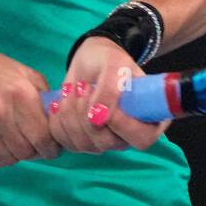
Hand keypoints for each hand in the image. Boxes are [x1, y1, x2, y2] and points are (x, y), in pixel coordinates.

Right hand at [0, 39, 61, 166]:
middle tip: (29, 145)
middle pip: (26, 152)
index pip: (43, 137)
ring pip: (7, 159)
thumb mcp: (21, 72)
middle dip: (32, 152)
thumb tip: (58, 123)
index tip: (50, 149)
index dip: (50, 148)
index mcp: (19, 93)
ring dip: (12, 155)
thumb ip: (42, 96)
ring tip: (10, 141)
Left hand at [49, 37, 172, 153]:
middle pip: (107, 144)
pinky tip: (60, 102)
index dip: (123, 126)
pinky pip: (65, 142)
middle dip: (88, 114)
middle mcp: (127, 135)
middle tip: (83, 86)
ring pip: (83, 144)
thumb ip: (111, 89)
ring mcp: (104, 141)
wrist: (89, 61)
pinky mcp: (82, 140)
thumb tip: (98, 119)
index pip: (142, 138)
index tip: (105, 104)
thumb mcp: (114, 64)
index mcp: (148, 118)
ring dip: (71, 114)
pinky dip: (58, 121)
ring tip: (73, 89)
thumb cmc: (109, 60)